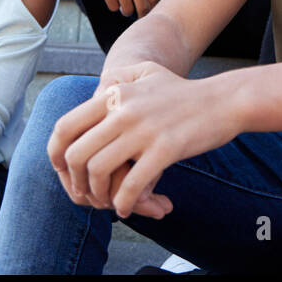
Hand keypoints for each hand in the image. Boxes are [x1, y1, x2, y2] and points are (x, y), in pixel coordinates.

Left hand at [49, 62, 238, 218]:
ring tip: (109, 202)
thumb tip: (97, 91)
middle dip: (76, 181)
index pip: (65, 126)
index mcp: (115, 94)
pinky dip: (125, 203)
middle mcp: (124, 109)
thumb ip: (120, 78)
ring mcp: (144, 129)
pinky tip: (129, 208)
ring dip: (99, 195)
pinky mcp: (166, 148)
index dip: (56, 154)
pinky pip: (132, 184)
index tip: (64, 170)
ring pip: (99, 171)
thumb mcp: (148, 73)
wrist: (225, 101)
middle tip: (87, 193)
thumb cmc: (185, 93)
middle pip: (77, 154)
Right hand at [83, 0, 159, 18]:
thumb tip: (150, 6)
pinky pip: (114, 7)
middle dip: (141, 15)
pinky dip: (114, 6)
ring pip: (128, 10)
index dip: (153, 8)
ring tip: (125, 7)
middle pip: (143, 8)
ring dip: (126, 11)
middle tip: (139, 17)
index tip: (150, 11)